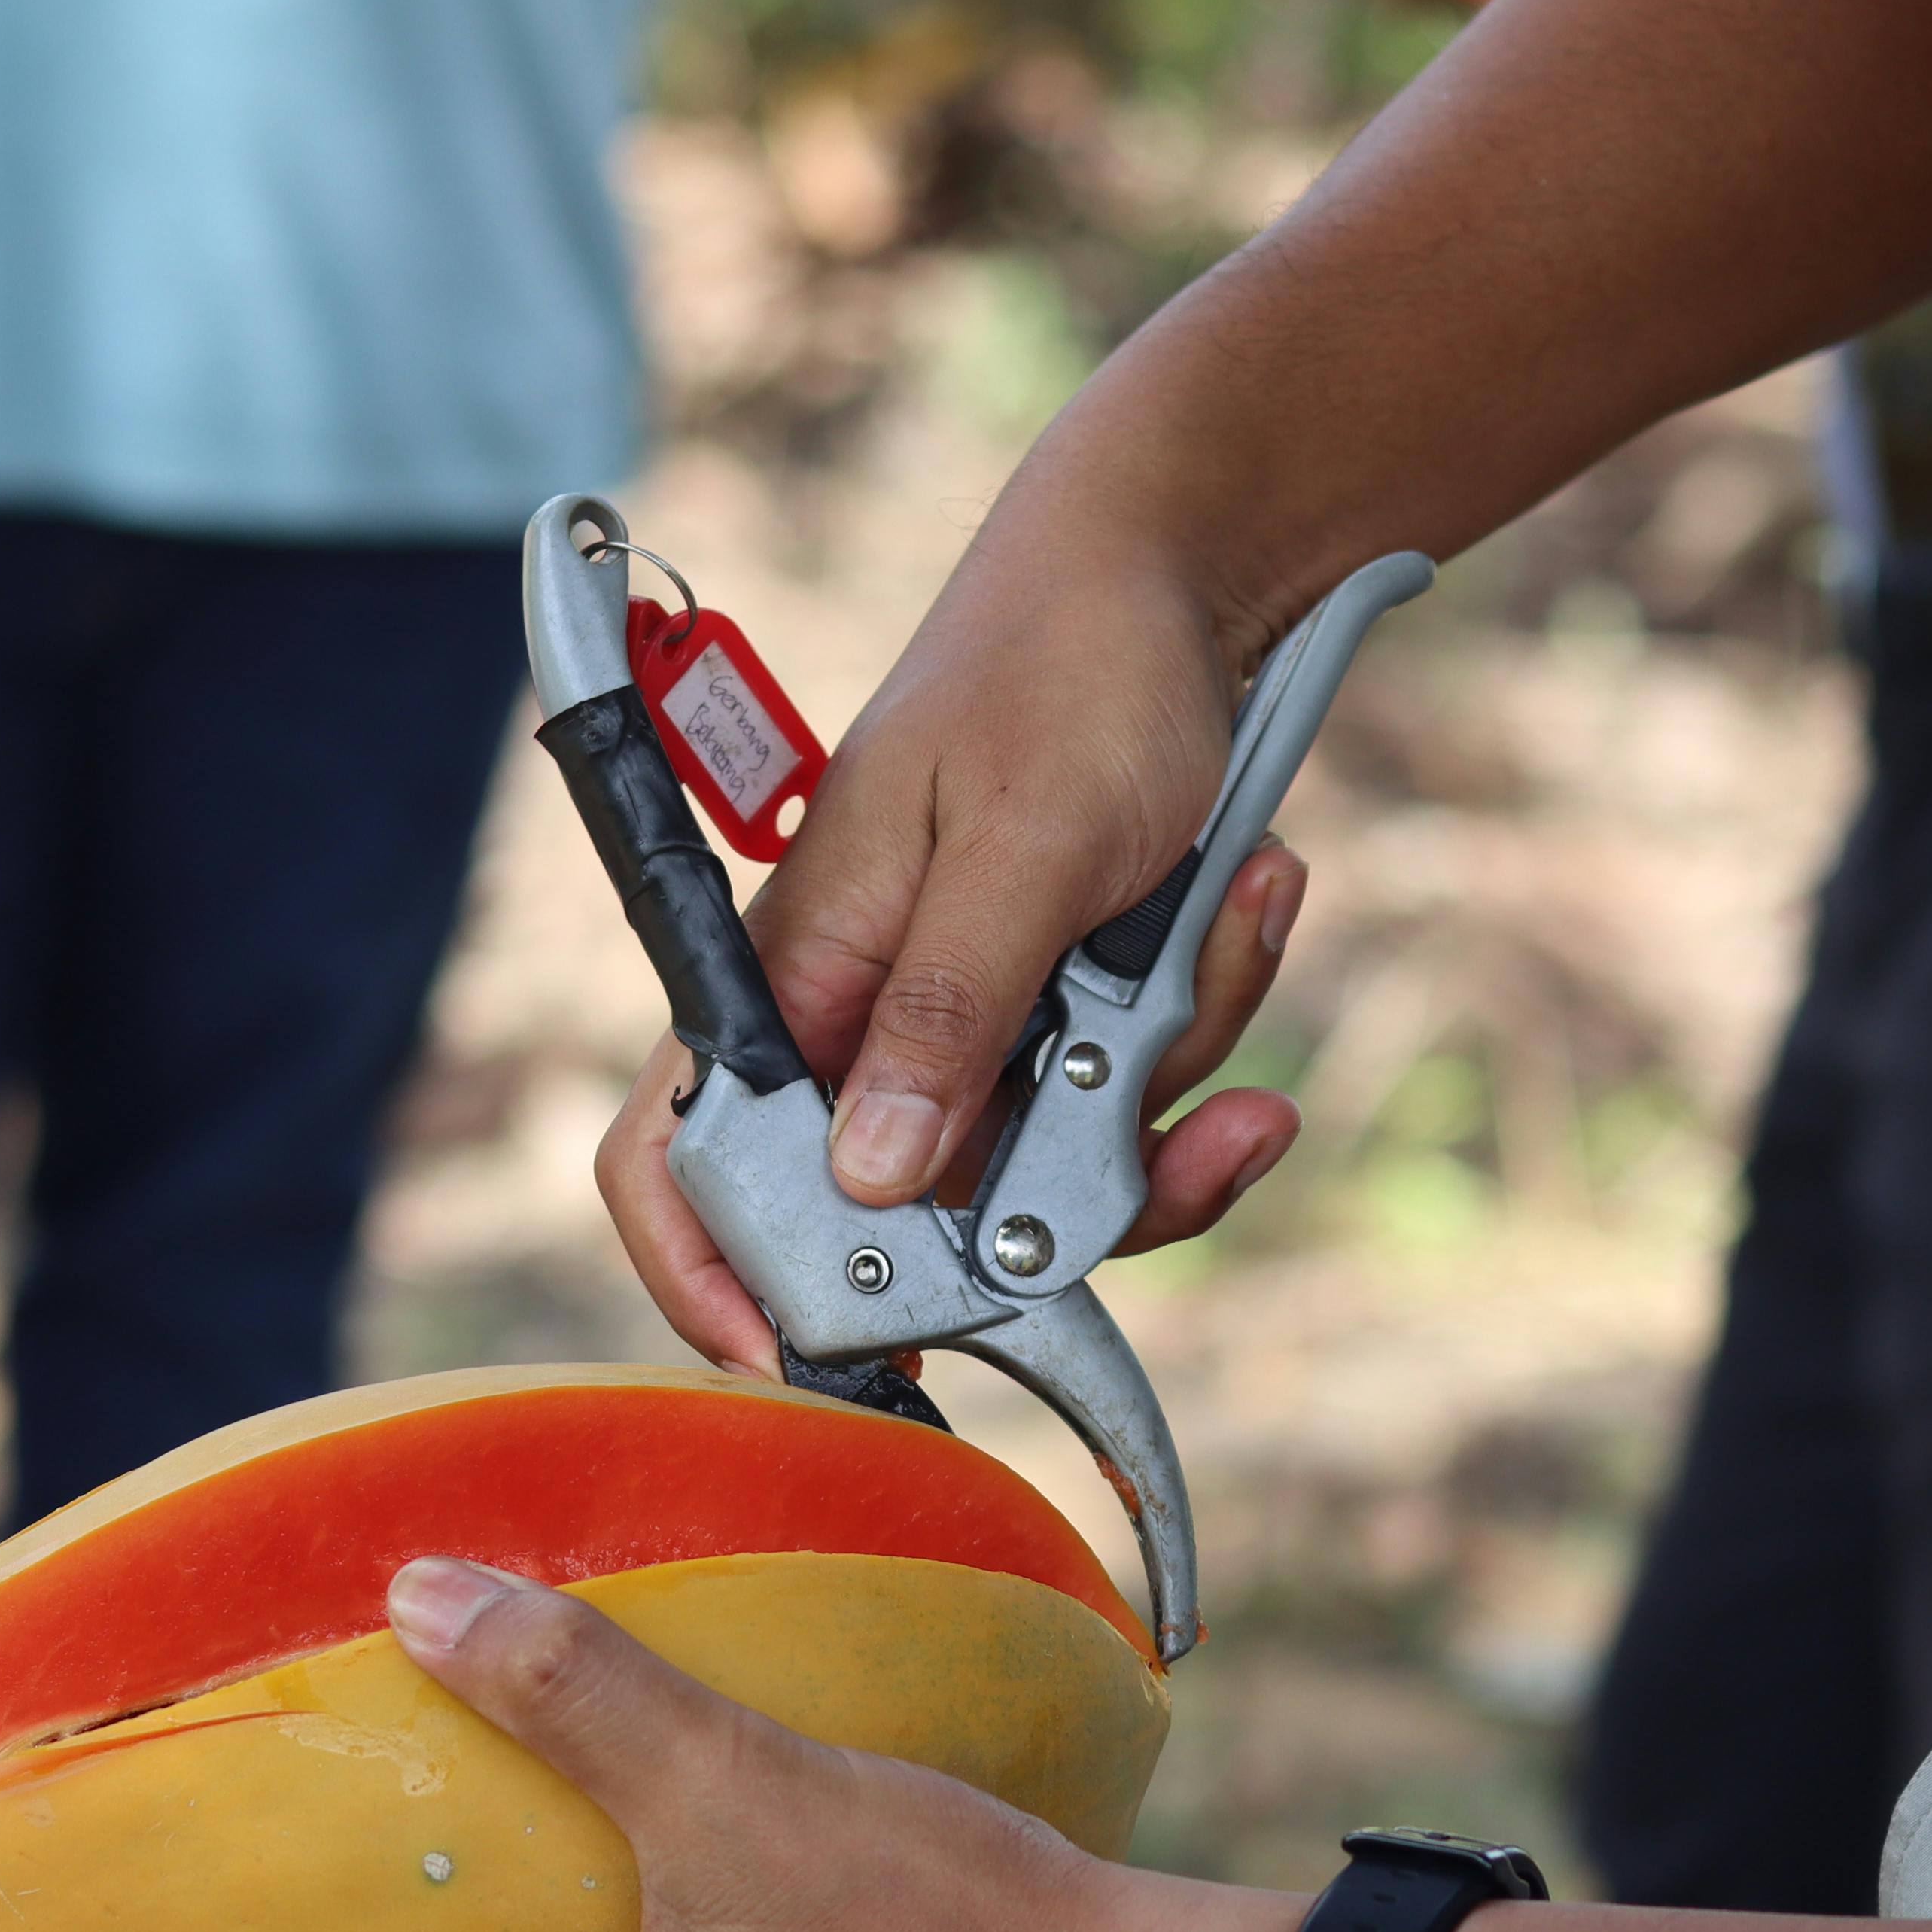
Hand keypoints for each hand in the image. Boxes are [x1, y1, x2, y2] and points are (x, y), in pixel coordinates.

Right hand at [594, 492, 1316, 1374]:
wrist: (1182, 576)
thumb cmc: (1069, 668)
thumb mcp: (1021, 841)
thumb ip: (947, 1013)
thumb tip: (871, 1180)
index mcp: (799, 970)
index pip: (681, 1153)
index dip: (711, 1271)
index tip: (803, 1355)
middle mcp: (873, 1019)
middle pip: (923, 1210)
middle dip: (1070, 1186)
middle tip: (1171, 1125)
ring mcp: (975, 1027)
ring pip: (1057, 1170)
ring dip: (1172, 1073)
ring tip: (1227, 908)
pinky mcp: (1065, 1021)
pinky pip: (1134, 1104)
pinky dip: (1207, 1017)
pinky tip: (1251, 898)